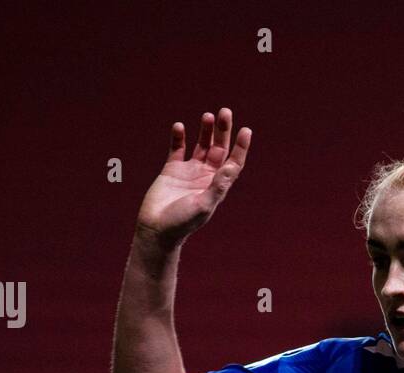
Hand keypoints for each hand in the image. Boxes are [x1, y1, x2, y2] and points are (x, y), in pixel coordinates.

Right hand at [136, 109, 251, 245]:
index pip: (233, 162)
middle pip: (219, 148)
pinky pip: (177, 149)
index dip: (241, 147)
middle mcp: (206, 176)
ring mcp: (189, 172)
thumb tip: (233, 167)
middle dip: (223, 131)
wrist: (157, 230)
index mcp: (217, 186)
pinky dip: (179, 137)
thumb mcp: (203, 205)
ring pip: (200, 145)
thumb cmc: (182, 223)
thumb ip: (218, 186)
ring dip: (205, 131)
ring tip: (208, 115)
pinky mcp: (171, 170)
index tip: (246, 130)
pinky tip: (179, 126)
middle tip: (225, 112)